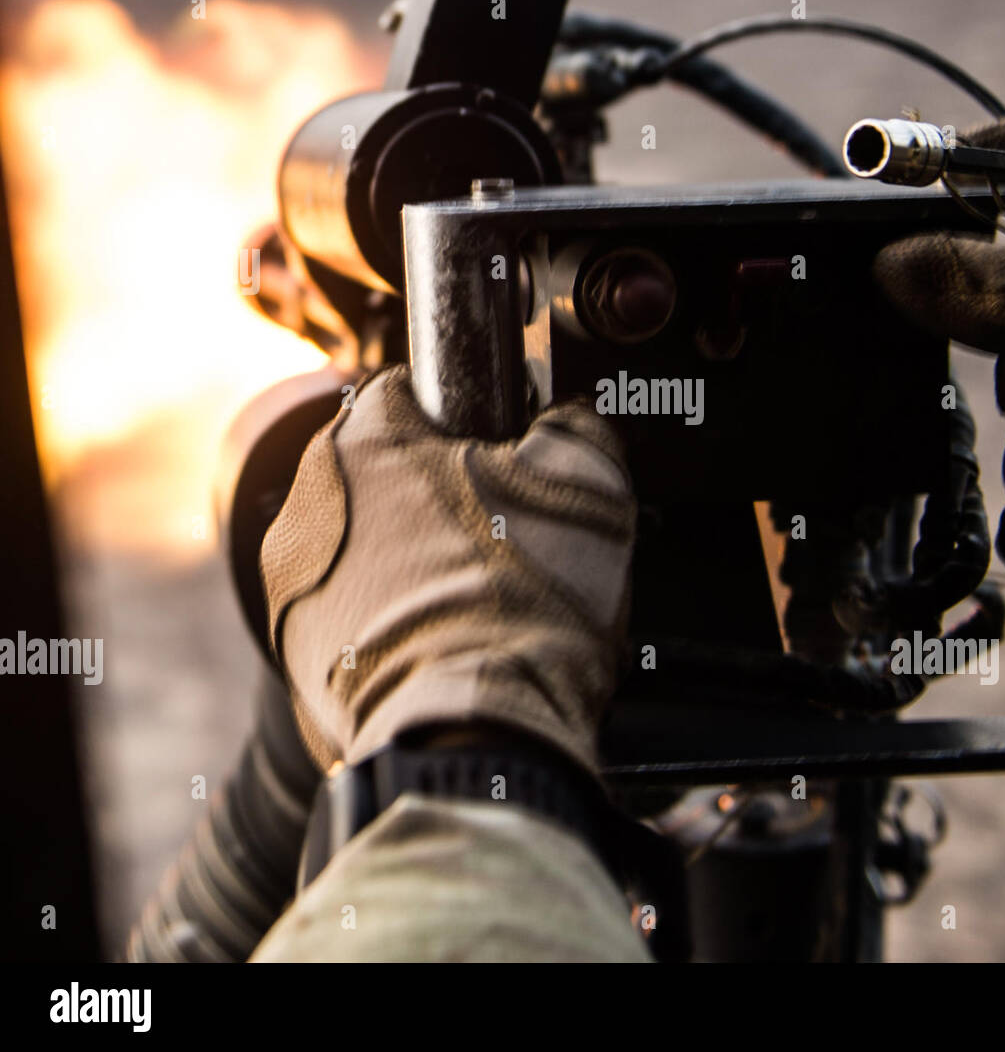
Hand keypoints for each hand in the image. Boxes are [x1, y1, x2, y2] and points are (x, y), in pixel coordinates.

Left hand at [259, 365, 636, 771]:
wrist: (475, 738)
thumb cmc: (520, 608)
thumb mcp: (589, 485)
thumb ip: (576, 425)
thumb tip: (570, 421)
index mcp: (363, 440)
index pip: (412, 390)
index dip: (473, 418)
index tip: (505, 454)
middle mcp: (307, 505)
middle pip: (386, 472)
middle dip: (443, 493)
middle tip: (507, 536)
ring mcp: (292, 587)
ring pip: (369, 544)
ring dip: (416, 558)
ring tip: (483, 600)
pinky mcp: (297, 656)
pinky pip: (356, 613)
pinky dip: (396, 620)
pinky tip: (451, 642)